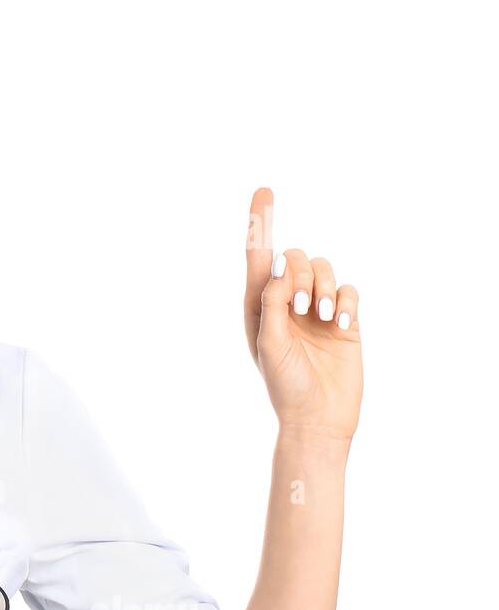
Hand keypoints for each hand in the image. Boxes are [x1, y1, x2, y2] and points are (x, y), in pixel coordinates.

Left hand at [244, 188, 363, 441]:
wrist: (318, 418)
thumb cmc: (284, 385)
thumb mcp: (269, 342)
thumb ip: (271, 302)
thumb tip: (278, 267)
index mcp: (258, 306)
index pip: (258, 256)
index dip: (260, 222)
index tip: (263, 190)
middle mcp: (286, 302)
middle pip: (294, 257)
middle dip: (301, 275)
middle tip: (303, 309)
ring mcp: (317, 309)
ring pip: (324, 268)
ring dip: (325, 288)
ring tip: (323, 318)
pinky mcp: (344, 319)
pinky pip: (350, 290)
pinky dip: (347, 302)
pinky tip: (342, 325)